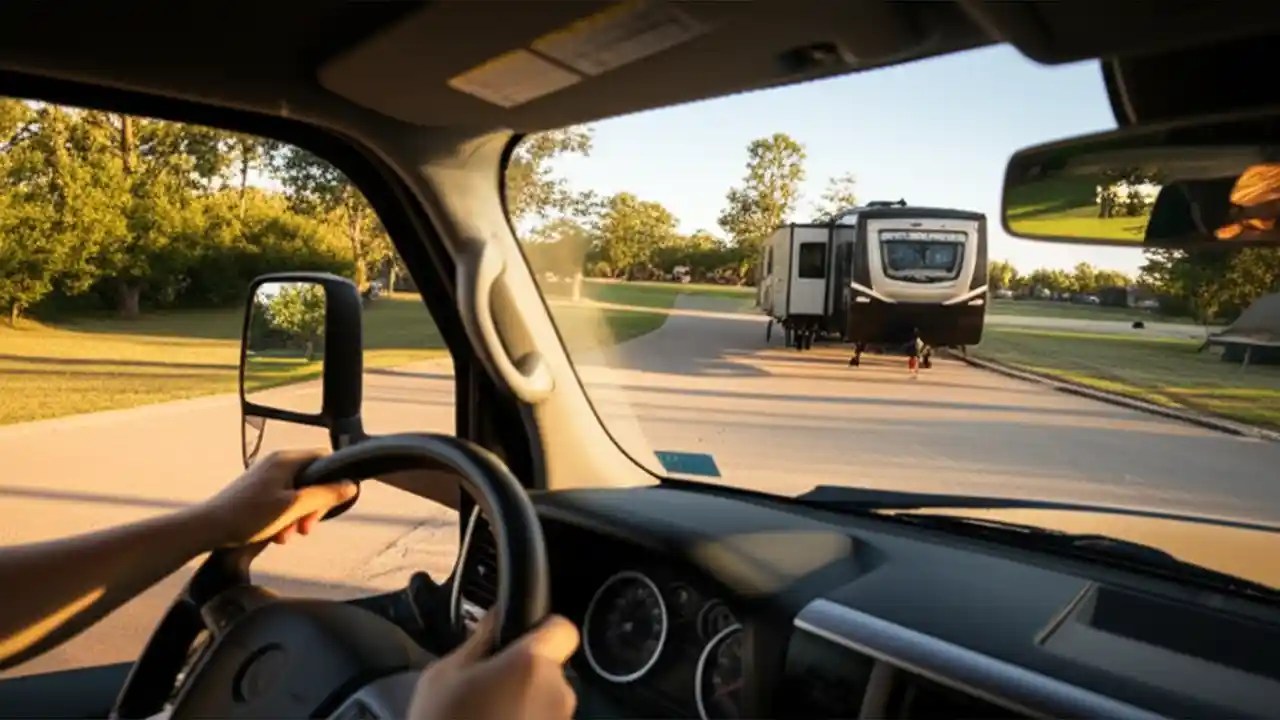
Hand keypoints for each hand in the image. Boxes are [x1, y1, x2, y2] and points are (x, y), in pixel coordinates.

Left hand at [199, 448, 357, 547]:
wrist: (207, 528)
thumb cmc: (249, 516)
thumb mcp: (293, 507)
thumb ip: (324, 495)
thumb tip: (351, 485)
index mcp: (286, 460)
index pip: (324, 459)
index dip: (334, 481)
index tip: (330, 505)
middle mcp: (276, 463)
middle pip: (311, 479)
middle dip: (313, 506)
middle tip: (307, 528)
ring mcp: (265, 477)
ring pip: (296, 493)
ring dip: (298, 516)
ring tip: (288, 535)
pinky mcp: (256, 491)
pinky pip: (281, 501)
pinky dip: (284, 518)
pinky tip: (276, 535)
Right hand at [410, 614, 578, 719]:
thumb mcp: (443, 676)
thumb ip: (477, 641)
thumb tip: (496, 616)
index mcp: (531, 664)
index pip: (563, 628)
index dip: (544, 629)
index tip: (521, 640)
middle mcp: (557, 692)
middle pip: (551, 669)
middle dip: (526, 673)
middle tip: (490, 686)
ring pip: (548, 699)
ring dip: (527, 702)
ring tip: (490, 715)